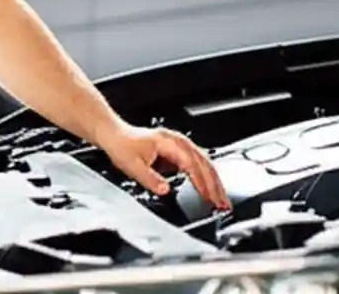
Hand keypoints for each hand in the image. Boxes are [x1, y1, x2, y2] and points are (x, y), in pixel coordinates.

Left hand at [100, 124, 230, 210]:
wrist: (115, 134)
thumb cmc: (122, 145)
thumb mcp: (132, 165)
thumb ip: (150, 178)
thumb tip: (165, 190)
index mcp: (169, 143)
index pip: (192, 165)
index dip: (201, 183)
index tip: (209, 198)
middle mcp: (178, 142)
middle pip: (205, 164)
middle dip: (216, 185)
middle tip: (224, 204)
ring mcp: (180, 144)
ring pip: (205, 163)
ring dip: (215, 182)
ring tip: (222, 200)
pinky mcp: (179, 150)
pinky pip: (199, 163)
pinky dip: (208, 177)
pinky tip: (211, 188)